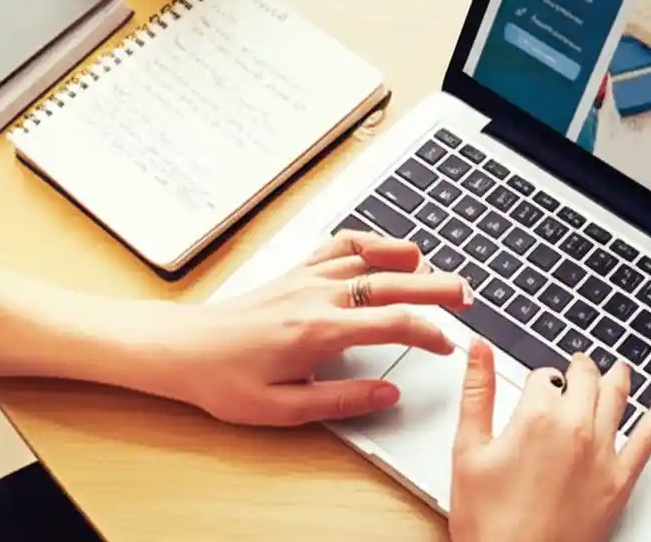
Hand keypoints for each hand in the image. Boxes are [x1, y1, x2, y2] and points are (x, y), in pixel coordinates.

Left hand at [131, 230, 470, 425]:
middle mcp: (319, 295)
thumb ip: (343, 400)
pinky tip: (388, 248)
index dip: (429, 332)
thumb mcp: (284, 408)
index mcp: (320, 330)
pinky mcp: (298, 271)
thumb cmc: (225, 380)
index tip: (447, 345)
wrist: (182, 348)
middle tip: (467, 296)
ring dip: (410, 261)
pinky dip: (371, 241)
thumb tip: (387, 392)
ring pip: (372, 257)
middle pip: (393, 281)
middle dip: (436, 287)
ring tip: (438, 270)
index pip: (393, 323)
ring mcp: (308, 277)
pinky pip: (342, 245)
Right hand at [449, 339, 650, 541]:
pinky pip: (650, 437)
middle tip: (577, 365)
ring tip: (618, 368)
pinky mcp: (621, 481)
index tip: (536, 386)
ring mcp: (602, 454)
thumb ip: (477, 393)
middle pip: (585, 379)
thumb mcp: (468, 451)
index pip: (544, 376)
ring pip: (617, 398)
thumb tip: (480, 348)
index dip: (539, 379)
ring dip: (618, 377)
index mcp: (536, 417)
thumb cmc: (489, 522)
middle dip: (579, 369)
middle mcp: (575, 429)